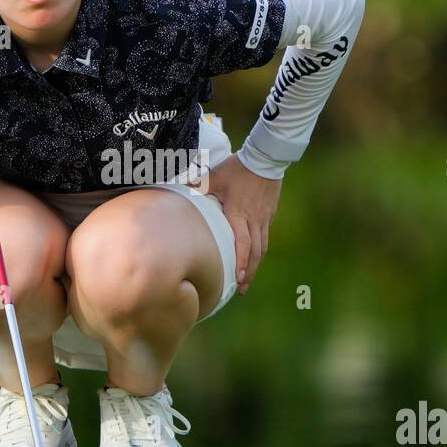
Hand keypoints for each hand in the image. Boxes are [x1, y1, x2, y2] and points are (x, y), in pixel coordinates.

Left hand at [205, 153, 281, 294]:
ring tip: (248, 279)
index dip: (242, 264)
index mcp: (239, 214)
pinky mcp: (269, 213)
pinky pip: (265, 236)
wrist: (265, 157)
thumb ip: (196, 186)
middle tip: (241, 289)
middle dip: (249, 273)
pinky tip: (254, 256)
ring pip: (262, 247)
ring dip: (255, 265)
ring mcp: (264, 218)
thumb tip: (177, 191)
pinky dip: (259, 250)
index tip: (238, 280)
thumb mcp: (215, 176)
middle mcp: (254, 220)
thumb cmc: (238, 168)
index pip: (243, 244)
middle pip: (255, 253)